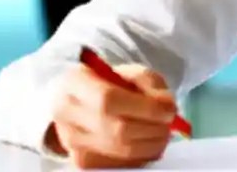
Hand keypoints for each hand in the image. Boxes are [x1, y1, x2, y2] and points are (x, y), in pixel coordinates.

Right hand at [48, 62, 178, 167]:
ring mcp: (72, 143)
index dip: (145, 108)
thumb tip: (166, 106)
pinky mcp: (82, 162)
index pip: (109, 100)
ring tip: (163, 132)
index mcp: (74, 83)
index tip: (169, 109)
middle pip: (116, 130)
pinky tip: (149, 143)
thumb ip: (148, 83)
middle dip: (152, 128)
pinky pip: (121, 164)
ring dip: (151, 144)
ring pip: (120, 152)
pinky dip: (142, 156)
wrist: (76, 103)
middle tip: (170, 123)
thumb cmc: (106, 83)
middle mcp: (66, 115)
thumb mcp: (128, 72)